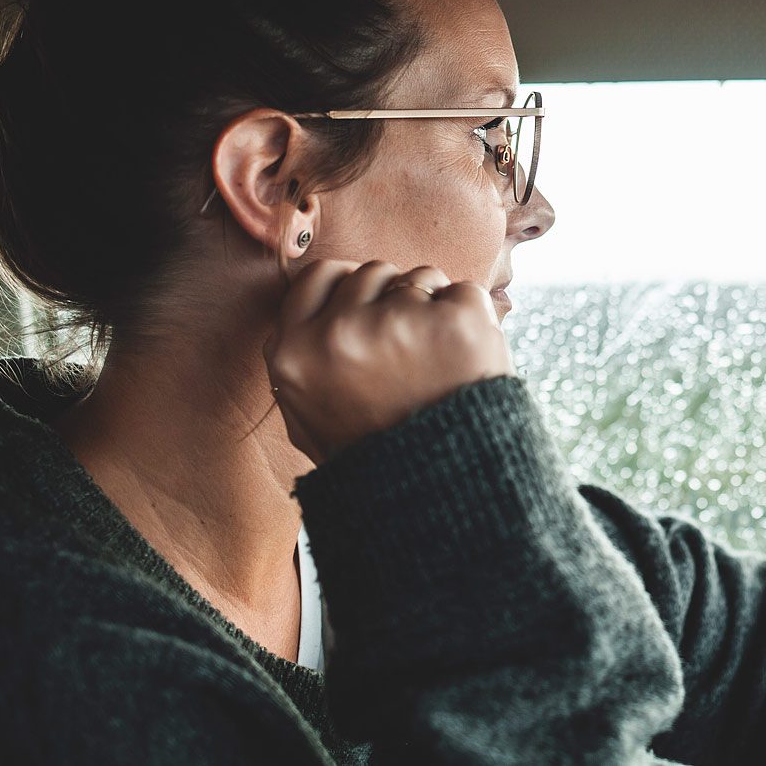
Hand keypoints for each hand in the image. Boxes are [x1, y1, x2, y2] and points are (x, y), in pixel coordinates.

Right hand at [264, 259, 515, 463]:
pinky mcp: (456, 321)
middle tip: (406, 351)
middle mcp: (341, 332)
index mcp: (295, 354)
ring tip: (435, 362)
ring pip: (420, 277)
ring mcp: (400, 322)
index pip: (319, 276)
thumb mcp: (309, 420)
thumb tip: (304, 318)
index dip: (347, 287)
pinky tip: (464, 359)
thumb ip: (299, 364)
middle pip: (371, 272)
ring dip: (432, 306)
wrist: (442, 492)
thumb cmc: (378, 457)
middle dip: (392, 299)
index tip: (367, 307)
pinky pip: (465, 291)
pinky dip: (470, 318)